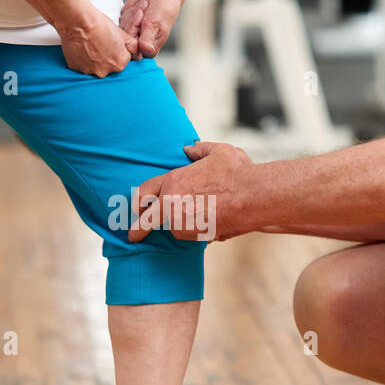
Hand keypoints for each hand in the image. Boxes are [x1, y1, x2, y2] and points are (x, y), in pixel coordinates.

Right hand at [59, 9, 136, 76]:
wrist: (78, 21)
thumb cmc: (98, 24)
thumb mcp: (121, 33)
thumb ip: (132, 46)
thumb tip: (137, 52)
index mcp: (119, 63)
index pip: (122, 61)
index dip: (117, 51)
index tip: (111, 44)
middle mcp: (106, 71)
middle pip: (109, 66)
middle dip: (106, 58)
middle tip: (100, 44)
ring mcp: (90, 72)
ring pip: (95, 67)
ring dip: (94, 60)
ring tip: (90, 45)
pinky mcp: (77, 69)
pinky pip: (83, 67)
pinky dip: (82, 60)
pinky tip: (82, 49)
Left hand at [118, 0, 179, 59]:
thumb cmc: (163, 10)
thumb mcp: (156, 25)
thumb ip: (148, 39)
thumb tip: (146, 50)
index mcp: (148, 49)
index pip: (131, 44)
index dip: (134, 27)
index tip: (141, 15)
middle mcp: (139, 44)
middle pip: (125, 33)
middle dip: (134, 16)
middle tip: (145, 8)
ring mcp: (132, 33)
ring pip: (123, 23)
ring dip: (134, 9)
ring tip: (146, 4)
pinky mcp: (128, 24)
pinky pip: (122, 15)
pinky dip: (131, 7)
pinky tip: (141, 4)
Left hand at [129, 141, 254, 242]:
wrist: (251, 197)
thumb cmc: (236, 173)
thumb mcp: (218, 152)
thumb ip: (200, 150)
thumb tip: (189, 148)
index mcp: (173, 181)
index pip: (146, 191)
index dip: (138, 200)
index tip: (134, 207)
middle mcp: (171, 204)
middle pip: (147, 220)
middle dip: (138, 229)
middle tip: (133, 236)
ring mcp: (181, 223)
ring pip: (175, 227)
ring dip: (182, 225)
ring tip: (201, 216)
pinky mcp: (194, 236)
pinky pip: (192, 235)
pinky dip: (197, 232)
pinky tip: (210, 223)